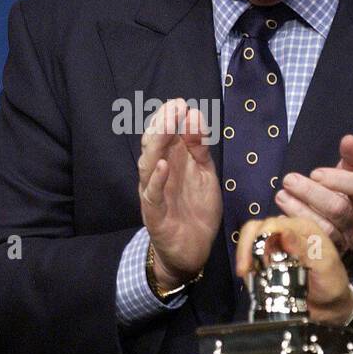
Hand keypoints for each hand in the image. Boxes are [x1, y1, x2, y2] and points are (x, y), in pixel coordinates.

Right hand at [138, 97, 221, 289]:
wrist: (193, 250)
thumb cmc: (196, 210)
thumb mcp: (204, 173)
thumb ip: (199, 147)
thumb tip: (194, 115)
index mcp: (170, 163)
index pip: (163, 136)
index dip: (169, 119)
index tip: (179, 103)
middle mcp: (158, 175)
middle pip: (153, 146)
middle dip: (162, 125)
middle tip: (174, 107)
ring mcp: (153, 194)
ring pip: (148, 166)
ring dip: (156, 145)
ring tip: (166, 127)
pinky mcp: (155, 215)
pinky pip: (151, 196)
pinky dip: (156, 181)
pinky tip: (163, 166)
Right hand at [236, 217, 352, 325]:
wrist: (330, 303)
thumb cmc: (332, 282)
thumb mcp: (324, 265)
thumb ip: (304, 248)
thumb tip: (283, 232)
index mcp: (302, 227)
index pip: (272, 223)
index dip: (259, 238)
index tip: (254, 261)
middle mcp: (287, 231)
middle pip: (256, 228)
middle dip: (246, 247)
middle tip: (244, 270)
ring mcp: (276, 244)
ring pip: (251, 239)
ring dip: (245, 256)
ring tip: (246, 275)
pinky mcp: (269, 257)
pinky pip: (252, 255)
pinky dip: (248, 265)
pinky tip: (250, 277)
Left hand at [275, 134, 352, 258]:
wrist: (349, 234)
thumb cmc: (347, 196)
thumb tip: (349, 138)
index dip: (338, 179)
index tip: (315, 172)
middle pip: (338, 209)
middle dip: (311, 193)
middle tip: (288, 179)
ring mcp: (344, 241)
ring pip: (323, 230)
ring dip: (298, 211)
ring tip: (281, 195)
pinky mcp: (327, 255)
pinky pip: (310, 245)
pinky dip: (295, 230)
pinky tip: (281, 216)